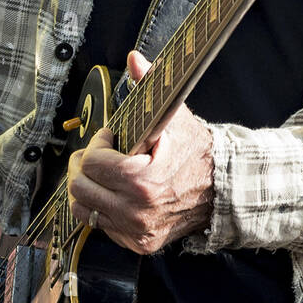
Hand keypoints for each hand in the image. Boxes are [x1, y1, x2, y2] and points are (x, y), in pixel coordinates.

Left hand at [67, 49, 214, 254]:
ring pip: (83, 209)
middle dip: (85, 165)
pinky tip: (115, 192)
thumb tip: (136, 60)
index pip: (93, 162)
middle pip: (80, 187)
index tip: (110, 137)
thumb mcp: (175, 117)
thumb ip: (151, 86)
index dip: (98, 144)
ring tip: (102, 173)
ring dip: (87, 188)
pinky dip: (101, 208)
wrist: (222, 188)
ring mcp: (137, 230)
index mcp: (144, 180)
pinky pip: (100, 226)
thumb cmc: (196, 152)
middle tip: (99, 154)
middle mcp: (138, 211)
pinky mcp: (138, 242)